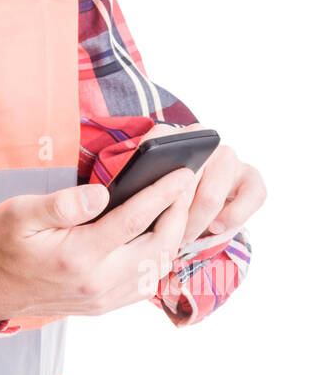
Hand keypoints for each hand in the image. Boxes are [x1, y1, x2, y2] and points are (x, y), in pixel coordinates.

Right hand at [0, 169, 197, 324]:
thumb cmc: (0, 243)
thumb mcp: (19, 213)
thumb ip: (63, 204)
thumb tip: (102, 193)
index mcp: (77, 256)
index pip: (134, 221)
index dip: (162, 194)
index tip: (182, 172)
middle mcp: (96, 282)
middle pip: (158, 247)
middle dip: (180, 212)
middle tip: (189, 183)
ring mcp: (102, 299)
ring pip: (157, 268)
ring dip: (175, 235)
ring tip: (180, 204)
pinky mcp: (103, 305)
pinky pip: (145, 284)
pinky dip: (161, 258)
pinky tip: (161, 235)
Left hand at [141, 121, 266, 246]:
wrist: (194, 207)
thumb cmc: (162, 200)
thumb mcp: (143, 190)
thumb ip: (135, 185)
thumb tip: (124, 199)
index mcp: (169, 136)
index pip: (157, 147)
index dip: (153, 185)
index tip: (148, 209)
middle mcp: (202, 140)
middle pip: (184, 180)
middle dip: (173, 215)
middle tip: (163, 235)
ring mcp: (228, 157)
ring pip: (211, 197)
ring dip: (197, 223)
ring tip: (184, 238)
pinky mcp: (251, 177)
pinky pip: (250, 198)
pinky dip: (231, 219)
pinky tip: (216, 228)